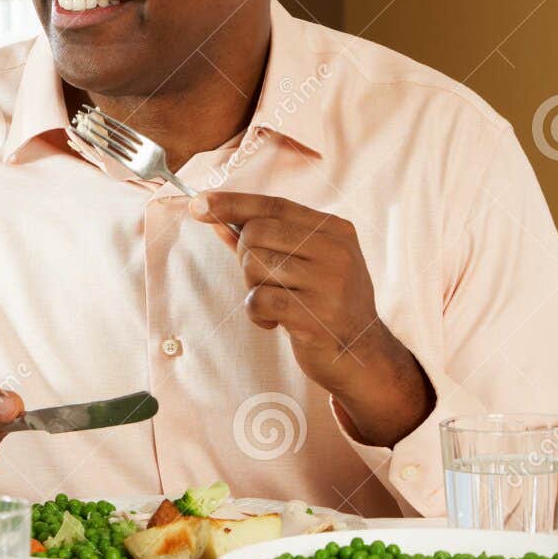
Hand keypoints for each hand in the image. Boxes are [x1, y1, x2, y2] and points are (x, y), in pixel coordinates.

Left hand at [191, 191, 433, 446]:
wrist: (360, 355)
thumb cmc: (323, 304)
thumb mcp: (302, 264)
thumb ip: (262, 240)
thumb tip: (215, 216)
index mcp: (334, 229)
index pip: (274, 205)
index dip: (232, 203)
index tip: (197, 204)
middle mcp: (336, 249)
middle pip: (257, 233)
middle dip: (244, 258)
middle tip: (262, 281)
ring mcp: (330, 281)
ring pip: (255, 264)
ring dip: (251, 288)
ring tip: (274, 303)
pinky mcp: (317, 314)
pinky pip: (258, 300)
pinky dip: (256, 314)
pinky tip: (274, 322)